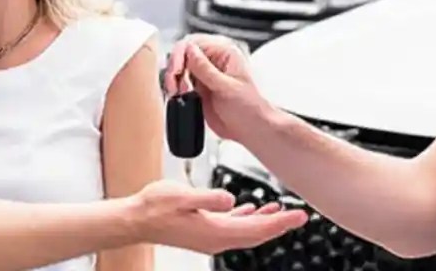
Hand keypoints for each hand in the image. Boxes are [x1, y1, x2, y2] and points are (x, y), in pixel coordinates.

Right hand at [133, 180, 306, 253]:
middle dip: (279, 225)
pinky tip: (250, 211)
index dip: (281, 223)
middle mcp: (216, 238)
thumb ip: (209, 198)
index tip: (299, 216)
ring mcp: (210, 236)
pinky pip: (233, 228)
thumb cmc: (155, 207)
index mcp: (215, 231)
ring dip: (265, 223)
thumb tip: (231, 200)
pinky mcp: (204, 231)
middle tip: (299, 215)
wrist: (136, 220)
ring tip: (280, 212)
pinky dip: (247, 220)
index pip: (257, 229)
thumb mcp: (182, 196)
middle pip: (257, 234)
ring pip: (246, 232)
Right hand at [163, 34, 269, 142]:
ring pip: (180, 69)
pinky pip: (181, 84)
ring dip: (174, 79)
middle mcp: (214, 62)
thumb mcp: (226, 87)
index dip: (182, 54)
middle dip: (175, 67)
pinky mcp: (199, 90)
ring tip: (177, 92)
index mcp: (225, 53)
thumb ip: (205, 69)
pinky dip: (175, 89)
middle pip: (184, 54)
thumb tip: (189, 51)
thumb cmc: (250, 107)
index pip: (196, 43)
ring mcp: (205, 76)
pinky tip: (178, 96)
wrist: (251, 129)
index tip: (177, 70)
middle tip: (174, 83)